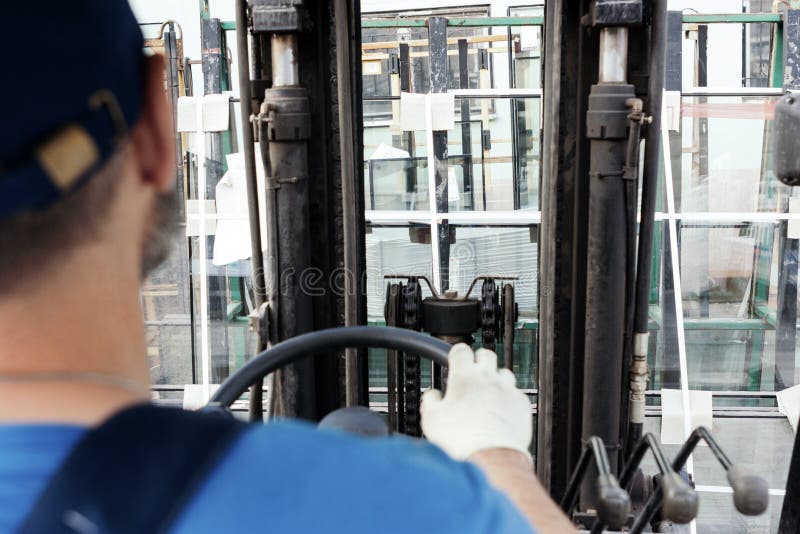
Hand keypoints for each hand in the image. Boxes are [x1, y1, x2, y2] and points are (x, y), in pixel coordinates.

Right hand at [420, 343, 532, 460]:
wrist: (491, 458)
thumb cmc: (461, 440)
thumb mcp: (431, 419)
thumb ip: (430, 401)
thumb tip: (433, 396)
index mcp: (464, 377)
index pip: (461, 350)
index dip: (457, 354)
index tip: (456, 360)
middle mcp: (488, 378)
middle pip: (486, 354)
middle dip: (479, 360)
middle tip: (473, 373)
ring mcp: (507, 390)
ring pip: (504, 372)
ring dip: (496, 379)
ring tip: (488, 394)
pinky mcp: (522, 404)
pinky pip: (516, 393)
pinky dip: (509, 399)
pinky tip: (502, 411)